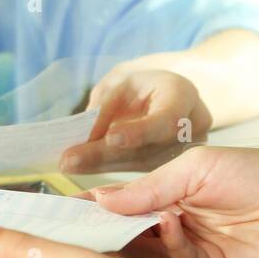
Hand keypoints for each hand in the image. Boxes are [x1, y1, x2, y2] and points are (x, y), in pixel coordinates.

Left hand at [60, 67, 211, 174]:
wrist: (163, 95)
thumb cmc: (140, 85)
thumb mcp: (121, 83)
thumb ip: (106, 107)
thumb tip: (86, 138)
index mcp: (182, 96)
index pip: (166, 118)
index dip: (139, 131)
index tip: (110, 138)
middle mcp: (190, 127)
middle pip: (147, 148)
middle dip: (105, 154)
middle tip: (69, 160)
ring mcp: (184, 151)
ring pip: (140, 165)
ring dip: (101, 166)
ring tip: (68, 164)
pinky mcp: (171, 169)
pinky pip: (138, 174)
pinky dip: (107, 171)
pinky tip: (80, 168)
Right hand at [94, 146, 258, 257]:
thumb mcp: (195, 167)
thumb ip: (149, 187)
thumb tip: (104, 199)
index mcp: (167, 198)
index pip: (121, 206)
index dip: (95, 209)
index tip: (67, 209)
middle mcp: (174, 227)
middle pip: (128, 236)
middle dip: (105, 231)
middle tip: (82, 227)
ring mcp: (191, 253)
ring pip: (147, 256)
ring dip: (134, 240)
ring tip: (124, 223)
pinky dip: (172, 246)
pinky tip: (171, 224)